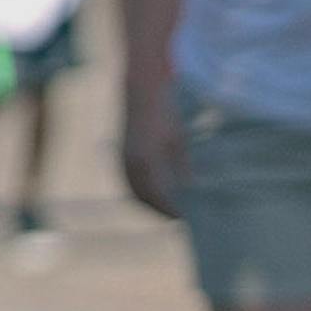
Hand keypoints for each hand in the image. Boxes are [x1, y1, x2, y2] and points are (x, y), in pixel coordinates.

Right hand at [121, 84, 186, 219]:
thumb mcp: (178, 139)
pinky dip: (142, 192)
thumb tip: (189, 187)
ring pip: (135, 192)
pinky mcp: (121, 157)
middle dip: (159, 210)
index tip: (184, 217)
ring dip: (149, 203)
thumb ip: (181, 165)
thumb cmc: (164, 114)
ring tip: (168, 209)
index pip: (158, 197)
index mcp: (146, 162)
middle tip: (178, 217)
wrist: (141, 93)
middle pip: (144, 199)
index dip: (170, 209)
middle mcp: (130, 166)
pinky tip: (155, 193)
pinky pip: (130, 182)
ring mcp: (123, 162)